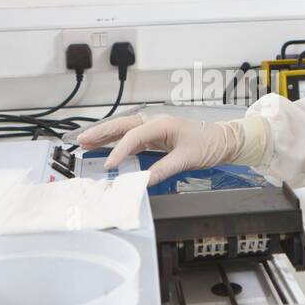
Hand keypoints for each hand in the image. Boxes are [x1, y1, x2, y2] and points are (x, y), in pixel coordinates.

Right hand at [75, 113, 245, 185]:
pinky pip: (131, 138)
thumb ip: (164, 169)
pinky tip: (105, 147)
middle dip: (101, 132)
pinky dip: (116, 142)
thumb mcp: (187, 158)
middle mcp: (155, 122)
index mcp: (162, 123)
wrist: (222, 140)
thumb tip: (144, 181)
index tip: (109, 164)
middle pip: (122, 126)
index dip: (119, 150)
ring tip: (85, 141)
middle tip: (81, 140)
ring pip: (124, 130)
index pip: (134, 135)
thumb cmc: (208, 143)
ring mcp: (154, 129)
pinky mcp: (154, 137)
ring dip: (105, 135)